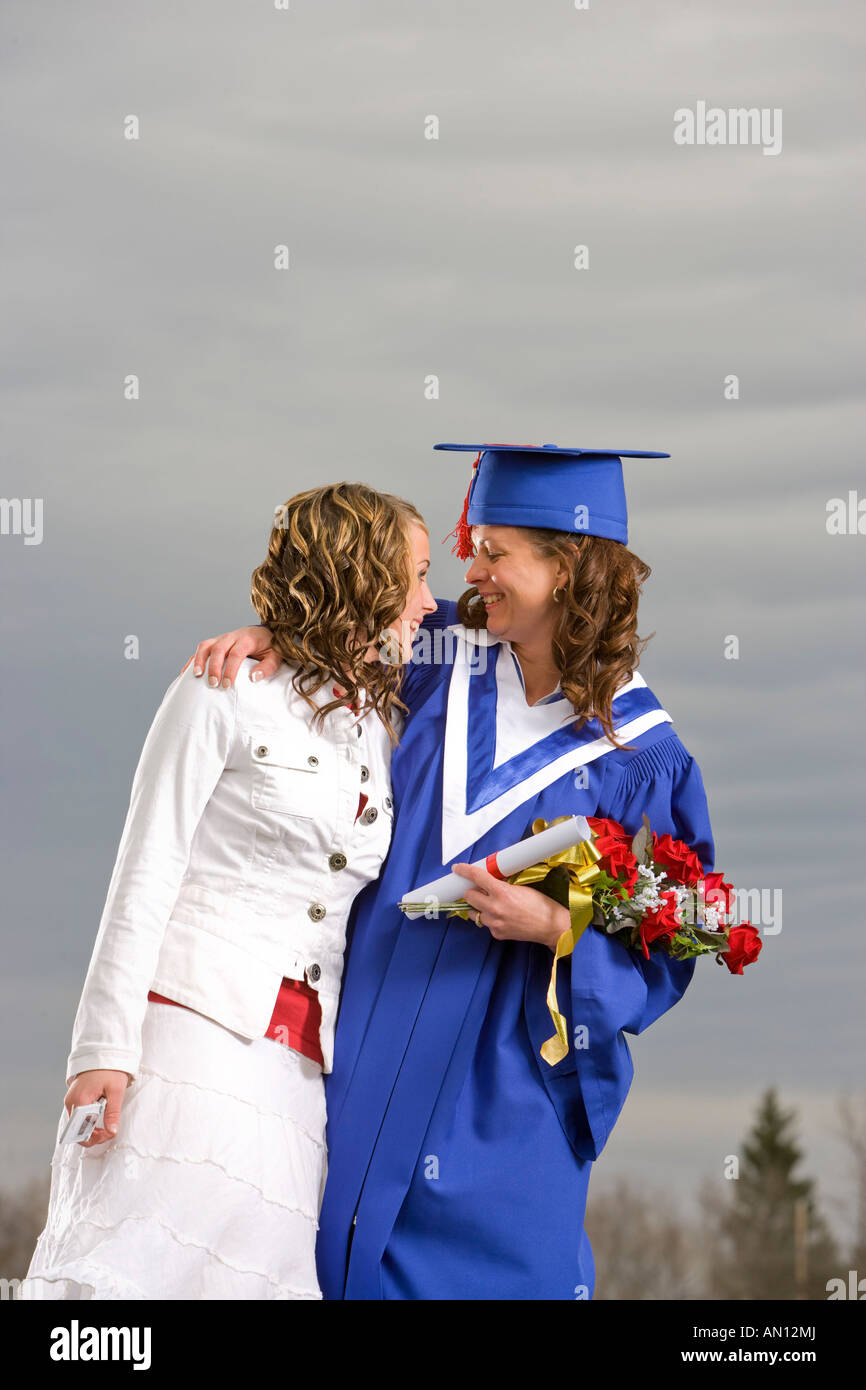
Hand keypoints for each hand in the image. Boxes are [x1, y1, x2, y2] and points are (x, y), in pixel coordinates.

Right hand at [64, 1069, 131, 1147]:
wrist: (103, 1054)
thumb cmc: (110, 1070)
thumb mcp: (116, 1091)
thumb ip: (112, 1113)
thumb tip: (111, 1132)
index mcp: (80, 1100)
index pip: (80, 1130)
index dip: (94, 1138)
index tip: (109, 1133)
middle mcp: (71, 1102)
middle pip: (76, 1130)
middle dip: (92, 1135)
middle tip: (108, 1131)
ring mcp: (71, 1100)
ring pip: (77, 1124)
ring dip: (90, 1128)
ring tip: (105, 1120)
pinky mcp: (73, 1099)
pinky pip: (78, 1116)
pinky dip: (88, 1120)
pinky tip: (99, 1114)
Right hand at [181, 626, 280, 687]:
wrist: (266, 631)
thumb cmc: (270, 646)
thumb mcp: (276, 656)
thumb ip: (267, 667)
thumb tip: (254, 678)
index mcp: (247, 639)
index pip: (235, 654)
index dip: (230, 670)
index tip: (227, 685)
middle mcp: (232, 636)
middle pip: (218, 649)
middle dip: (214, 667)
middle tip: (213, 684)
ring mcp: (222, 638)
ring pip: (206, 645)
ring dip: (199, 661)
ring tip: (196, 676)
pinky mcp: (216, 641)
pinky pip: (202, 649)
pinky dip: (193, 660)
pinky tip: (187, 672)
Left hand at [451, 862, 570, 952]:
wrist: (551, 926)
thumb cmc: (540, 904)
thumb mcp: (520, 887)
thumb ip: (501, 885)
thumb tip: (487, 880)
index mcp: (502, 892)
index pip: (476, 877)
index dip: (464, 871)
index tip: (457, 869)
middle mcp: (495, 908)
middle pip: (469, 896)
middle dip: (473, 891)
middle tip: (481, 890)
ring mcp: (494, 923)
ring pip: (474, 912)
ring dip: (479, 907)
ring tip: (494, 906)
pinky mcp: (496, 933)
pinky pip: (485, 923)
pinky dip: (490, 919)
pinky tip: (503, 917)